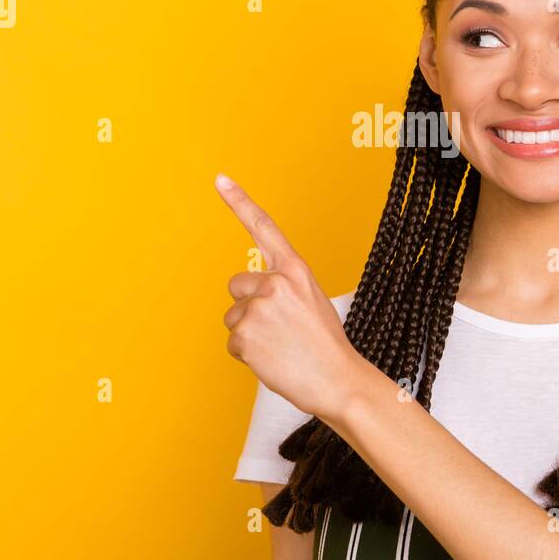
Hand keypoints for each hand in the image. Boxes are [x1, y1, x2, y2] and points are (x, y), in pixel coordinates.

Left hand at [214, 172, 364, 422]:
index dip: (240, 202)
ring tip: (280, 347)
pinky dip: (248, 355)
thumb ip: (283, 289)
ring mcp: (258, 309)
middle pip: (237, 287)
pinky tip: (272, 359)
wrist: (338, 380)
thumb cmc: (327, 346)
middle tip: (278, 329)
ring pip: (233, 319)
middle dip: (248, 306)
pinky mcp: (244, 335)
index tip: (220, 179)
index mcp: (296, 270)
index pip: (265, 228)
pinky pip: (233, 343)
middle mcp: (274, 283)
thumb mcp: (312, 302)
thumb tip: (253, 297)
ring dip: (249, 334)